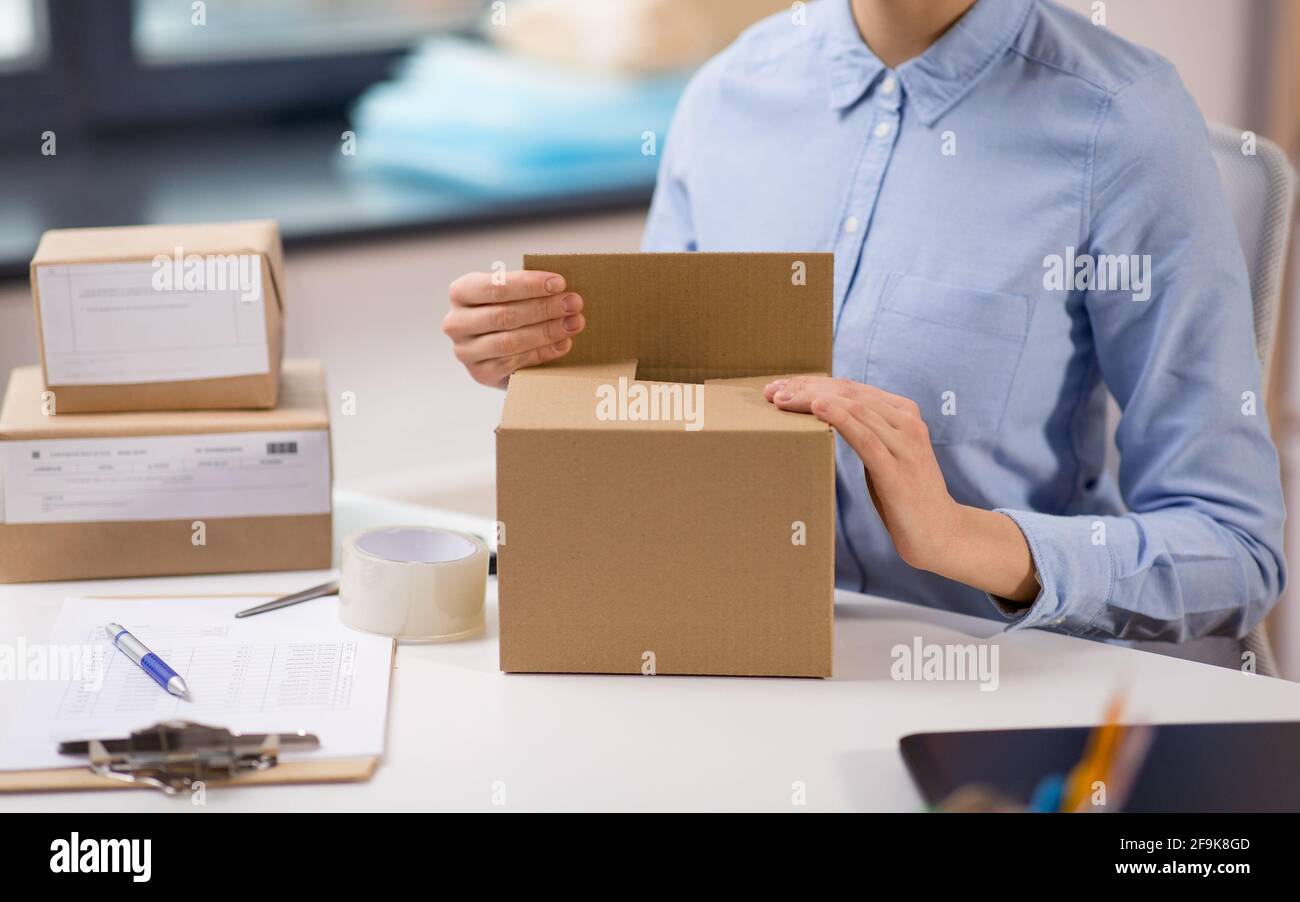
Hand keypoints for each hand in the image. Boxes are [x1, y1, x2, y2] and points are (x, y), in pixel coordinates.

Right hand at [443, 270, 585, 387]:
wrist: (496, 347)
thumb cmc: (508, 309)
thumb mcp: (511, 293)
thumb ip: (527, 288)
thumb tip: (561, 288)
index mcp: (461, 292)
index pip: (494, 286)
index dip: (529, 285)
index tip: (559, 283)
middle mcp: (456, 322)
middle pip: (504, 315)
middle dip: (544, 309)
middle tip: (573, 304)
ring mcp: (465, 351)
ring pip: (509, 342)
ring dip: (546, 332)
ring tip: (574, 323)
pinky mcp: (481, 374)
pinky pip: (514, 363)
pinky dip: (542, 353)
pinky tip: (563, 343)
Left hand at [763, 376, 1037, 601]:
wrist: (940, 532)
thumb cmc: (906, 494)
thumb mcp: (885, 455)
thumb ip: (865, 432)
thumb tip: (826, 418)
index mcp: (903, 413)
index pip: (851, 388)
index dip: (814, 383)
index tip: (780, 386)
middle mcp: (906, 422)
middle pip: (849, 394)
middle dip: (806, 389)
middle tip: (771, 392)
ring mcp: (904, 445)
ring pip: (854, 410)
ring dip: (813, 400)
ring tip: (782, 400)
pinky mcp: (897, 471)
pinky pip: (866, 438)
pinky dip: (840, 419)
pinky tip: (817, 409)